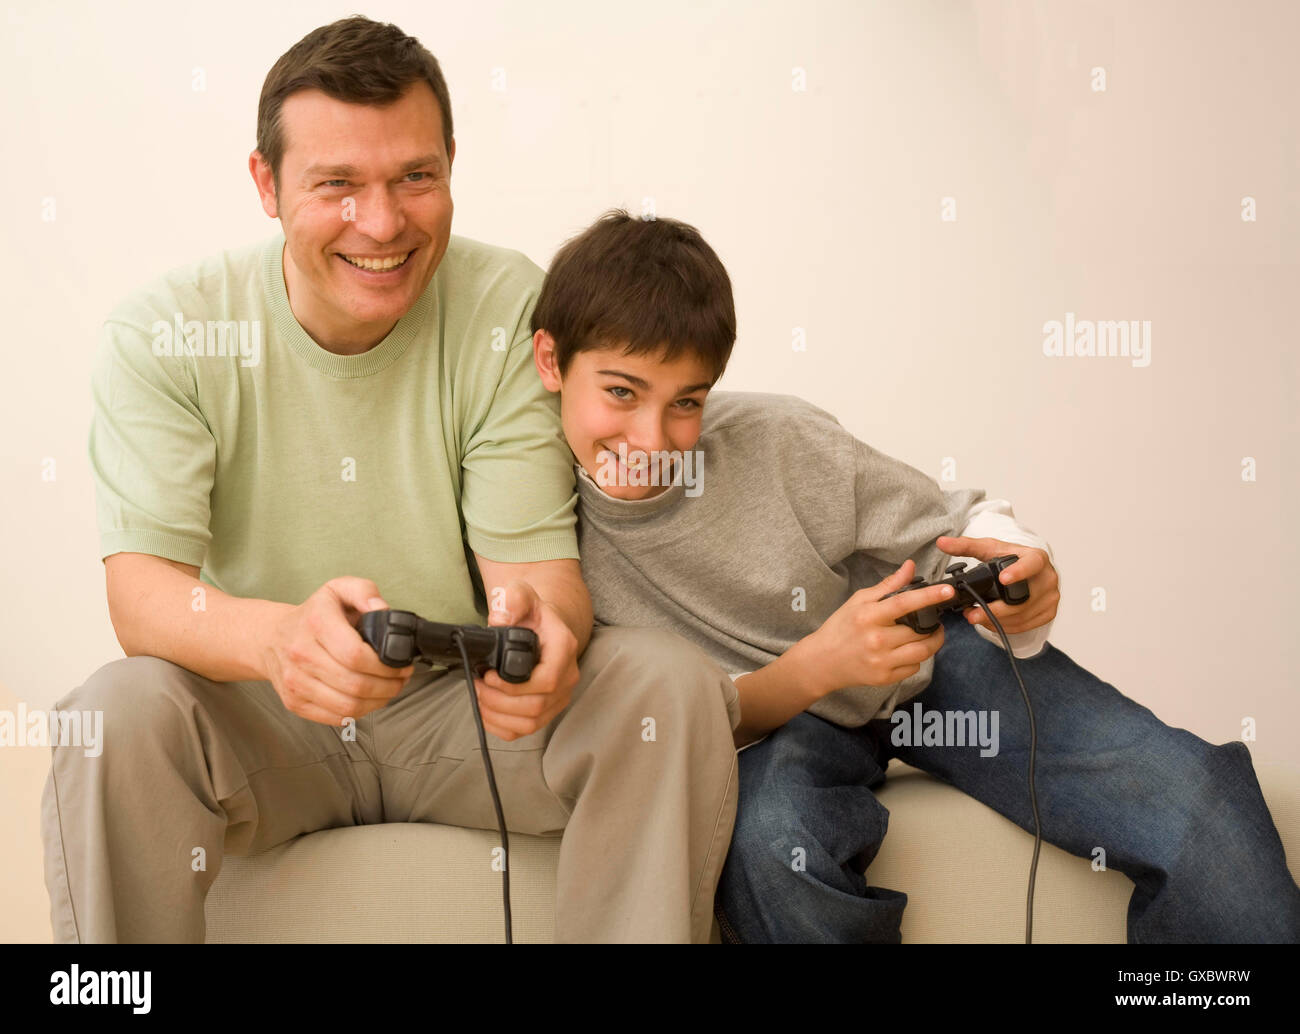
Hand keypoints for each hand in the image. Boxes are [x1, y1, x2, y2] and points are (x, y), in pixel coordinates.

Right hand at [262, 577, 414, 726]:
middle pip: (355, 683)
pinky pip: (335, 717)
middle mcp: (301, 654)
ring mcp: (295, 682)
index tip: (402, 664)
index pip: (355, 654)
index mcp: (315, 623)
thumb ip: (364, 592)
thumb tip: (383, 610)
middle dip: (389, 685)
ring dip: (378, 701)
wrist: (271, 637)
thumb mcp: (338, 589)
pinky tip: (369, 699)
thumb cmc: (313, 615)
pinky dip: (360, 712)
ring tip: (390, 689)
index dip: (385, 665)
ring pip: (348, 705)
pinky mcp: (294, 702)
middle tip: (401, 678)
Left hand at [475, 579, 580, 741]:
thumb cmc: (532, 613)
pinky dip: (501, 727)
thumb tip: (500, 620)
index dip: (514, 686)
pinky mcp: (548, 710)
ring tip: (479, 697)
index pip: (547, 680)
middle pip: (536, 706)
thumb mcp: (522, 594)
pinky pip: (525, 730)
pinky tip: (486, 712)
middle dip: (499, 701)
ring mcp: (559, 696)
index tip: (489, 676)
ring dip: (498, 715)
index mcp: (564, 649)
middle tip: (477, 686)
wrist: (543, 626)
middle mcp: (567, 676)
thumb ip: (513, 600)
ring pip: (531, 722)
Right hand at [805, 559, 955, 694]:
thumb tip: (910, 567)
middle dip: (934, 623)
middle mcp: (876, 640)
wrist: (822, 661)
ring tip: (931, 634)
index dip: (929, 596)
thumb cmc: (841, 627)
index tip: (947, 591)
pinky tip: (909, 650)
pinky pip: (914, 667)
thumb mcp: (859, 601)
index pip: (905, 603)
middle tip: (935, 618)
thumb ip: (888, 585)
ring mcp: (882, 661)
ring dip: (933, 642)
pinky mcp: (885, 678)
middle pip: (920, 630)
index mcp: (869, 616)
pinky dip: (917, 658)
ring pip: (923, 652)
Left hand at [935, 536, 1059, 635]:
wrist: (1031, 572)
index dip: (1019, 571)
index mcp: (1036, 558)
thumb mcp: (990, 550)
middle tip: (972, 613)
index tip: (1003, 579)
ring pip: (1022, 615)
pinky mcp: (1049, 613)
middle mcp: (1048, 578)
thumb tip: (942, 542)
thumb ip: (966, 546)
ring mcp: (1051, 597)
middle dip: (995, 609)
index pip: (1032, 563)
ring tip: (976, 617)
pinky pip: (1025, 625)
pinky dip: (1005, 626)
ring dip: (996, 620)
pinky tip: (991, 622)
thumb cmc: (1011, 559)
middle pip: (1023, 599)